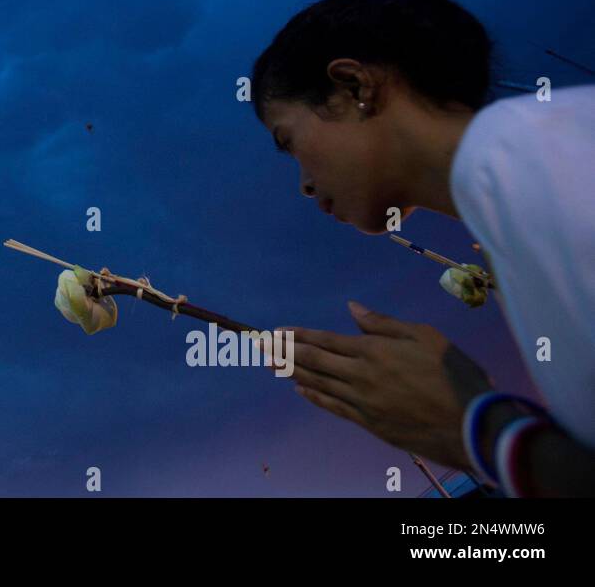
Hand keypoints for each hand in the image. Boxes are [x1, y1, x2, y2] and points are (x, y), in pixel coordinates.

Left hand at [277, 301, 492, 468]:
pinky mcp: (370, 424)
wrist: (472, 425)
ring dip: (292, 372)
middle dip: (284, 351)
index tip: (276, 332)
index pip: (325, 340)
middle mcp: (361, 376)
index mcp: (373, 351)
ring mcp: (363, 402)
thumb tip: (353, 307)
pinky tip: (301, 389)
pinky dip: (314, 397)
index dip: (298, 336)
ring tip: (271, 363)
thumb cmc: (455, 375)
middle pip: (313, 361)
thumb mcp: (424, 336)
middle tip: (259, 346)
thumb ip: (383, 323)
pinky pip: (334, 407)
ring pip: (318, 383)